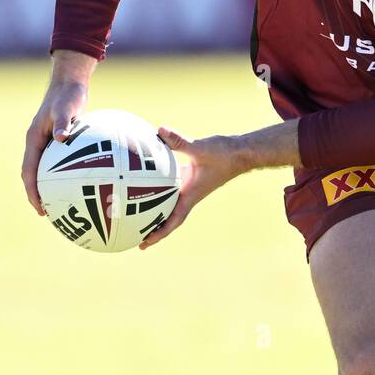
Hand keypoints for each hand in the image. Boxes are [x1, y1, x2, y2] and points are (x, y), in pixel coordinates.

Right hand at [22, 79, 88, 215]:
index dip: (32, 191)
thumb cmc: (68, 94)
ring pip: (46, 170)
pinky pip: (60, 162)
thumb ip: (64, 121)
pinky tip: (83, 183)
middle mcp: (38, 143)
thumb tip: (62, 137)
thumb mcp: (65, 107)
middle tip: (48, 214)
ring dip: (50, 187)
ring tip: (63, 204)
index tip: (40, 207)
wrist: (70, 82)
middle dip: (38, 195)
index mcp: (34, 139)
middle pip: (34, 175)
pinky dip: (66, 174)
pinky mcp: (60, 140)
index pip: (29, 171)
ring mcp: (48, 142)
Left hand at [138, 127, 244, 250]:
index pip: (173, 221)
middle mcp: (189, 194)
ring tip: (134, 214)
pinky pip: (171, 188)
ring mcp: (189, 187)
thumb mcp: (200, 148)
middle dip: (151, 228)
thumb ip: (179, 141)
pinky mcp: (190, 177)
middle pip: (167, 218)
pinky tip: (148, 181)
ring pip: (168, 203)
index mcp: (191, 195)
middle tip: (132, 235)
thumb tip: (160, 130)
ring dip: (155, 211)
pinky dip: (159, 189)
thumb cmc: (225, 154)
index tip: (144, 244)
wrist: (241, 152)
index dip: (158, 234)